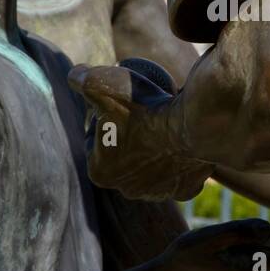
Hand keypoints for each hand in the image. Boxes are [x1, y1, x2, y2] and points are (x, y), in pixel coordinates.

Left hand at [69, 58, 213, 201]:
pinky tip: (181, 139)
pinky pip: (179, 174)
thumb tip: (76, 76)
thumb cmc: (145, 107)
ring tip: (160, 121)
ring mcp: (158, 193)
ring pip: (150, 166)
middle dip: (128, 134)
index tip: (116, 102)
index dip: (102, 117)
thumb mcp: (102, 83)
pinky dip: (180, 158)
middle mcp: (127, 190)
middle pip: (122, 154)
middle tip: (140, 109)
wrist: (194, 125)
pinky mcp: (185, 190)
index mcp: (99, 172)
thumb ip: (81, 78)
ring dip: (153, 148)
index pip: (93, 139)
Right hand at [160, 218, 269, 270]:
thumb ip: (245, 230)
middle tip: (225, 246)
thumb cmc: (188, 255)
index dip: (267, 238)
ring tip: (219, 256)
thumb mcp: (214, 235)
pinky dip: (241, 265)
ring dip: (245, 255)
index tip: (246, 234)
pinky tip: (221, 266)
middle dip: (254, 246)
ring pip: (262, 263)